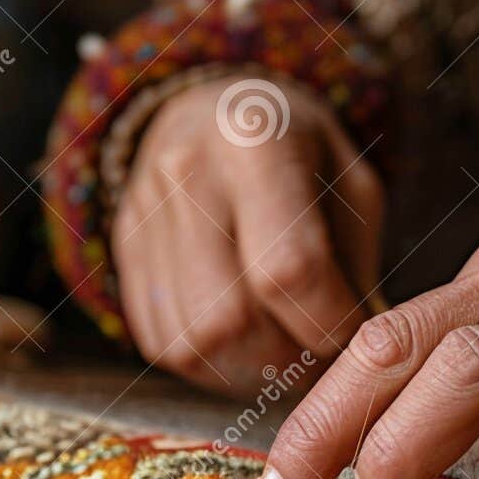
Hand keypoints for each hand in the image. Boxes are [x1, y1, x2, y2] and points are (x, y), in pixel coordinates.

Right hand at [113, 73, 383, 396]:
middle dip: (285, 358)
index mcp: (255, 141)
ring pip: (191, 341)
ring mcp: (144, 211)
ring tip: (284, 351)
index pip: (287, 270)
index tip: (349, 333)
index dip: (327, 323)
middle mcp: (186, 171)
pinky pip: (162, 342)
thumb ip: (356, 264)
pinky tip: (243, 344)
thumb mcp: (352, 183)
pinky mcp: (122, 248)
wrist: (218, 109)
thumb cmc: (302, 153)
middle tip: (317, 355)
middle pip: (230, 317)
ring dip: (248, 369)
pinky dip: (211, 363)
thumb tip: (354, 349)